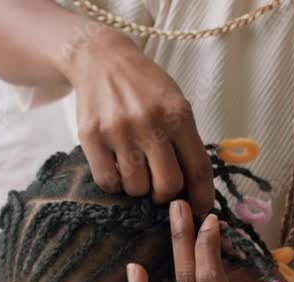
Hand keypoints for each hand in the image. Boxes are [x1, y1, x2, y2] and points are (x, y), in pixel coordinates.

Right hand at [65, 31, 214, 213]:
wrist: (102, 59)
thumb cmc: (145, 86)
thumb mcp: (176, 102)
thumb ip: (187, 140)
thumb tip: (197, 188)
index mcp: (178, 115)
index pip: (198, 169)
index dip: (202, 196)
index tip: (200, 209)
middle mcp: (151, 123)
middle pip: (168, 186)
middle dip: (166, 195)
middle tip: (160, 188)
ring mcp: (119, 131)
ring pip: (136, 188)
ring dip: (138, 187)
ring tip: (136, 169)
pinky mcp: (91, 137)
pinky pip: (108, 181)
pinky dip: (115, 183)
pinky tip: (117, 167)